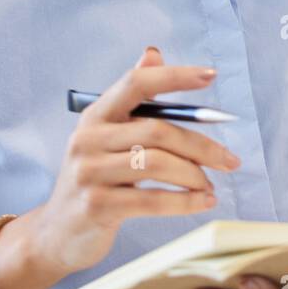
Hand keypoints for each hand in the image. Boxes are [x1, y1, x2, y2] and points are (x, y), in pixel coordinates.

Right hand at [30, 47, 239, 277]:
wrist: (57, 233)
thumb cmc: (95, 179)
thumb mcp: (107, 137)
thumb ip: (132, 100)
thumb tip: (153, 54)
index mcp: (95, 116)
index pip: (137, 83)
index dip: (175, 76)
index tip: (210, 75)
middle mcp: (88, 139)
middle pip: (158, 130)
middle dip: (202, 146)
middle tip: (230, 160)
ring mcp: (89, 173)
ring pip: (158, 163)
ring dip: (195, 175)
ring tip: (211, 186)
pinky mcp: (96, 206)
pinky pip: (152, 200)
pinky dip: (185, 201)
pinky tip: (203, 201)